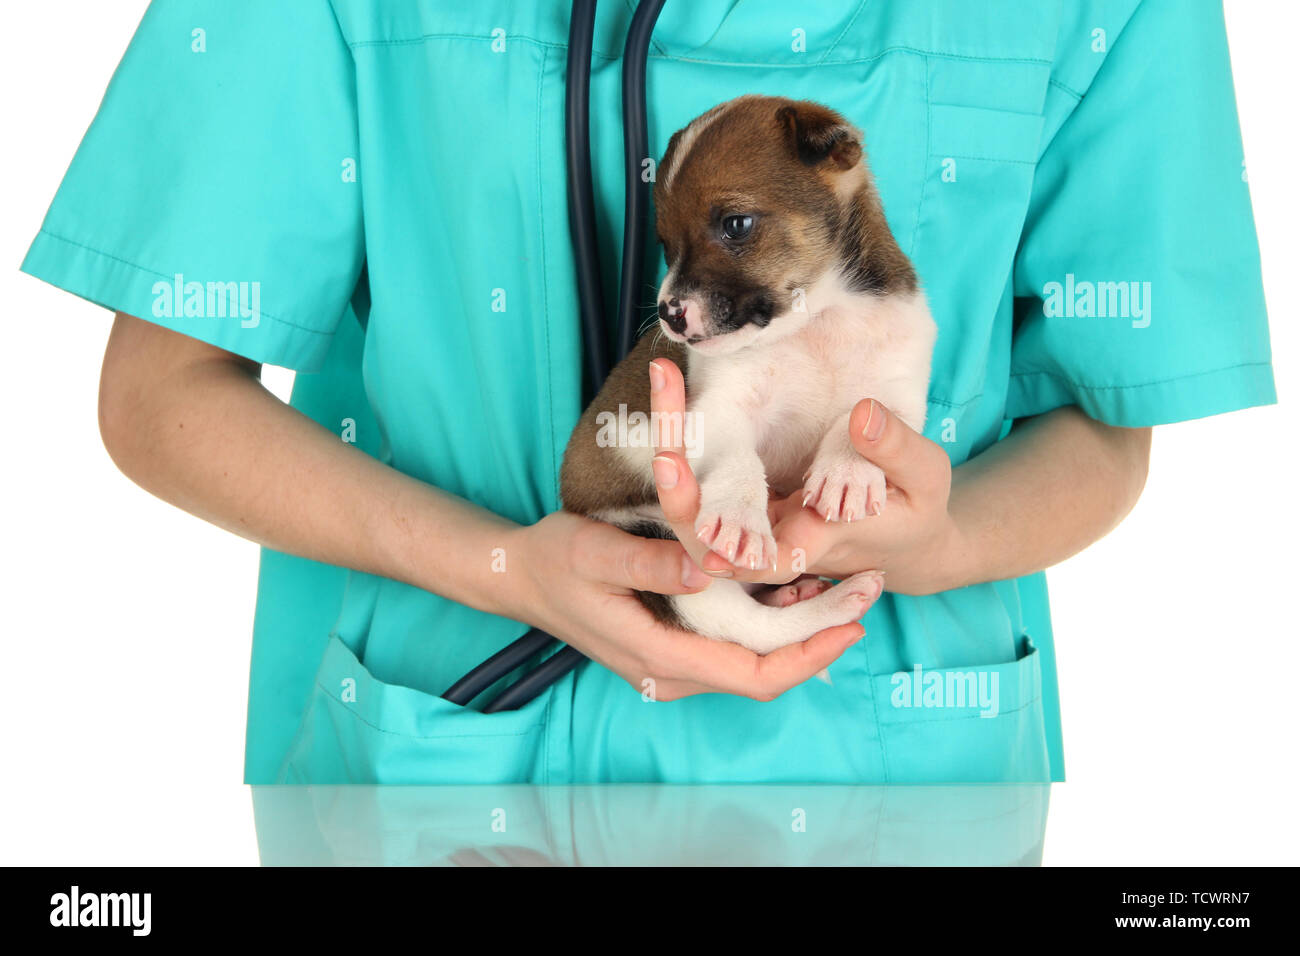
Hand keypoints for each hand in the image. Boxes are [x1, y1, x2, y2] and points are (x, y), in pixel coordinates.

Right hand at [504, 511, 866, 700]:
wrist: (520, 576)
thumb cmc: (554, 560)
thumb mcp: (593, 551)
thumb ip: (648, 563)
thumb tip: (704, 570)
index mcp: (659, 656)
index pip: (755, 675)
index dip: (810, 655)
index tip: (854, 624)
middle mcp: (673, 671)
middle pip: (765, 672)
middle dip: (820, 638)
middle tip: (866, 592)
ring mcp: (675, 661)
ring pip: (754, 659)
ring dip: (800, 629)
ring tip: (844, 585)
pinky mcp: (675, 642)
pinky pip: (736, 642)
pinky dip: (771, 619)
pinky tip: (796, 584)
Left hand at [648, 358, 962, 593]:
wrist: (908, 533)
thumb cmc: (920, 507)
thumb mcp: (924, 477)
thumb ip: (894, 449)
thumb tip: (862, 413)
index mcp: (811, 543)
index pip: (751, 557)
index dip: (716, 533)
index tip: (682, 478)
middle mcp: (771, 538)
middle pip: (705, 535)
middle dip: (676, 487)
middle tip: (658, 426)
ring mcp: (756, 521)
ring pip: (699, 503)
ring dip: (675, 444)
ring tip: (663, 376)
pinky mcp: (750, 499)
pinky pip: (708, 478)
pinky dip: (688, 434)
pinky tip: (671, 382)